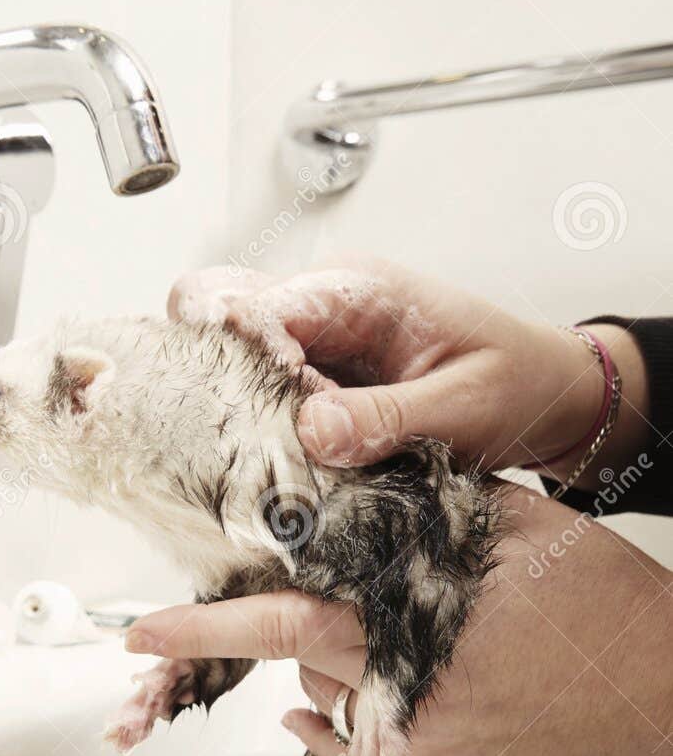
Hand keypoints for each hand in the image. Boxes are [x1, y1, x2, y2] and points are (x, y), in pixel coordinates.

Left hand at [126, 485, 672, 755]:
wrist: (654, 681)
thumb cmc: (588, 594)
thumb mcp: (501, 522)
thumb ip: (412, 508)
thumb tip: (337, 483)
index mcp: (409, 619)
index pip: (282, 622)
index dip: (204, 629)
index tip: (141, 633)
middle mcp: (402, 692)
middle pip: (300, 662)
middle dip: (255, 634)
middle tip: (194, 622)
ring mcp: (415, 747)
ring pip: (331, 694)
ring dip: (343, 659)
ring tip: (415, 630)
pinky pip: (359, 737)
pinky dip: (355, 705)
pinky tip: (386, 680)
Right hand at [169, 259, 649, 487]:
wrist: (549, 395)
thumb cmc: (518, 382)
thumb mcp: (464, 407)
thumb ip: (389, 418)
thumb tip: (314, 430)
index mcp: (356, 290)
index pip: (256, 303)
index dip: (243, 357)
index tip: (266, 412)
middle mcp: (320, 304)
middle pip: (213, 309)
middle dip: (207, 367)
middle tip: (241, 432)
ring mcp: (308, 341)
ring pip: (223, 353)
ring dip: (230, 404)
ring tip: (264, 458)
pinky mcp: (309, 380)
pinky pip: (254, 392)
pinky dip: (252, 426)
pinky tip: (278, 465)